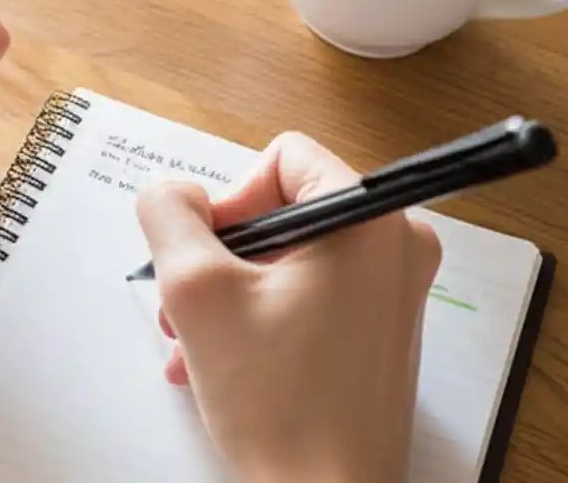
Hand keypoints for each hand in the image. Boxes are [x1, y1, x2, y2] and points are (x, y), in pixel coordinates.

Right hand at [136, 133, 441, 482]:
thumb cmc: (282, 409)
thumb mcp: (198, 293)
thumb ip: (171, 217)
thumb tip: (175, 193)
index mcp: (370, 222)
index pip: (284, 157)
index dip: (230, 200)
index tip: (207, 255)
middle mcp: (397, 248)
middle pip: (284, 211)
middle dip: (221, 257)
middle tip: (188, 305)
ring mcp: (393, 293)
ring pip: (290, 259)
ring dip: (231, 293)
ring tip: (193, 343)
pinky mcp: (379, 331)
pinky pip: (310, 296)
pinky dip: (260, 318)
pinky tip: (219, 362)